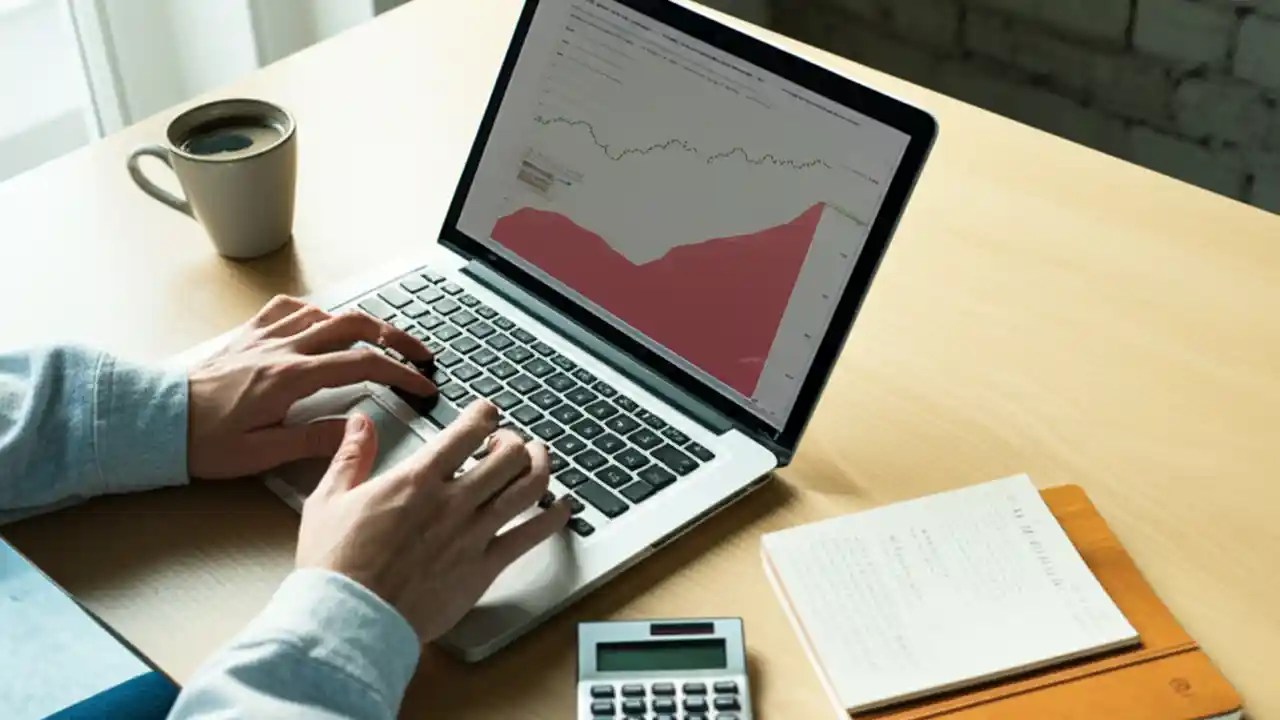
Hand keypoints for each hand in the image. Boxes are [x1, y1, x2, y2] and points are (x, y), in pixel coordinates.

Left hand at [187, 295, 435, 478]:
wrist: (158, 422)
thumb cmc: (204, 442)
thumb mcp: (263, 453)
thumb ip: (314, 439)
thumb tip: (356, 430)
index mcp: (291, 378)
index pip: (362, 365)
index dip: (401, 373)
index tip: (422, 384)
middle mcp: (283, 348)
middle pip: (354, 326)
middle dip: (395, 337)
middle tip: (418, 353)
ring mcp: (265, 336)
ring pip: (326, 314)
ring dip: (361, 324)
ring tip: (380, 340)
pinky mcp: (249, 335)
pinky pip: (289, 309)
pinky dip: (315, 312)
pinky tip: (322, 322)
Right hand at [296, 401, 572, 642]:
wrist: (349, 619)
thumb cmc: (334, 566)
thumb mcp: (329, 500)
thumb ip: (350, 456)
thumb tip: (360, 423)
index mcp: (417, 480)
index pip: (468, 430)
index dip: (486, 414)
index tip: (488, 414)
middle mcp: (452, 501)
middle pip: (508, 454)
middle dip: (515, 441)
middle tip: (512, 442)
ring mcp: (473, 534)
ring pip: (528, 487)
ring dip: (541, 466)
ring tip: (541, 459)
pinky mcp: (484, 568)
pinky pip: (531, 536)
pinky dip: (553, 517)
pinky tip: (561, 507)